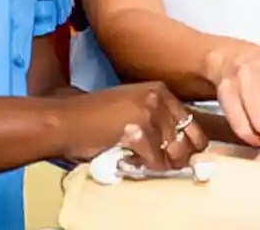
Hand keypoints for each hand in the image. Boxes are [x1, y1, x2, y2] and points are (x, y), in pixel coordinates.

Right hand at [54, 82, 208, 170]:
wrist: (65, 121)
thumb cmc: (94, 119)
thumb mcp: (132, 106)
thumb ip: (158, 119)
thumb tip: (184, 147)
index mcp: (160, 90)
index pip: (194, 124)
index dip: (189, 146)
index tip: (174, 157)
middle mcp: (158, 98)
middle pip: (188, 141)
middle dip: (176, 159)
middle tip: (157, 164)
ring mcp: (149, 114)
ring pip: (175, 155)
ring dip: (160, 165)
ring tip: (139, 160)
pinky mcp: (138, 133)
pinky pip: (156, 163)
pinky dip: (143, 169)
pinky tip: (127, 160)